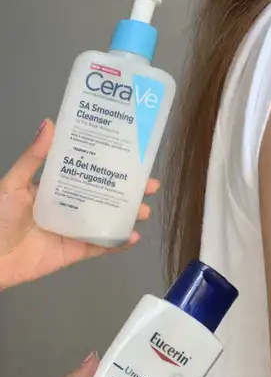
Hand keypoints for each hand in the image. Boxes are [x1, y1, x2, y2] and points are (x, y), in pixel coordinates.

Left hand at [0, 119, 159, 289]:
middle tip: (150, 186)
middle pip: (104, 195)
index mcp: (56, 187)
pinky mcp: (74, 251)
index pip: (89, 171)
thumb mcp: (14, 184)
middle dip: (129, 191)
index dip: (111, 165)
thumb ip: (33, 158)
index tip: (134, 158)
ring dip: (128, 215)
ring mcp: (73, 229)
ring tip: (145, 211)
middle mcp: (69, 205)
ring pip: (107, 219)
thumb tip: (49, 124)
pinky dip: (118, 242)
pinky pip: (100, 246)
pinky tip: (133, 236)